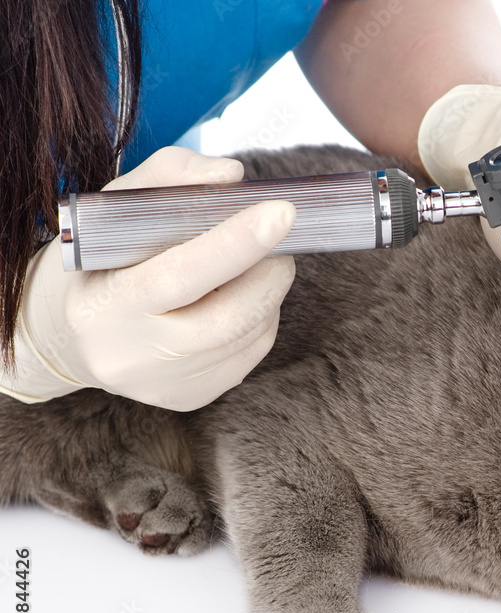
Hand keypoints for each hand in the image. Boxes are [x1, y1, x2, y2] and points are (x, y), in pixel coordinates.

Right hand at [8, 147, 295, 410]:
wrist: (69, 335)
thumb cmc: (102, 259)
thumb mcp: (115, 208)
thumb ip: (170, 178)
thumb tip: (233, 177)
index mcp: (103, 304)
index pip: (178, 275)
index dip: (235, 244)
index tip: (281, 212)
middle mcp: (131, 354)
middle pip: (228, 318)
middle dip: (270, 272)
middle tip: (283, 240)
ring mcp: (164, 384)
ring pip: (248, 336)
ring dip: (268, 293)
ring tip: (258, 264)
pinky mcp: (191, 398)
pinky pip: (249, 355)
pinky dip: (260, 319)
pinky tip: (242, 299)